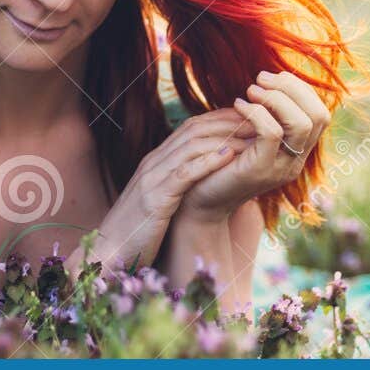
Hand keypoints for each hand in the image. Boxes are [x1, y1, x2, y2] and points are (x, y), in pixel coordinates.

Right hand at [123, 107, 256, 223]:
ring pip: (190, 146)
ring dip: (224, 138)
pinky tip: (229, 157)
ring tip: (252, 136)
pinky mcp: (154, 199)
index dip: (222, 118)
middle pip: (193, 129)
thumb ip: (179, 184)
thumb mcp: (161, 200)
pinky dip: (207, 162)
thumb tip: (208, 178)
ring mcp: (152, 179)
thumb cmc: (140, 231)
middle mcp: (153, 163)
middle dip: (227, 122)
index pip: (191, 127)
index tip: (250, 117)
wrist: (110, 252)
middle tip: (259, 119)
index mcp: (156, 162)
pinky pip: (183, 174)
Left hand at [179, 70, 331, 222]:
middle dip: (292, 88)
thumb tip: (269, 79)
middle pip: (318, 116)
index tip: (272, 77)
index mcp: (297, 151)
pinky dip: (257, 112)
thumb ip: (264, 115)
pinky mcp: (261, 169)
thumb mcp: (248, 135)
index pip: (320, 114)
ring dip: (276, 98)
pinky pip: (272, 133)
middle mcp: (295, 161)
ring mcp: (281, 167)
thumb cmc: (221, 161)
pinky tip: (238, 104)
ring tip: (251, 90)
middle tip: (260, 79)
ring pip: (301, 123)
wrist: (201, 199)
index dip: (300, 89)